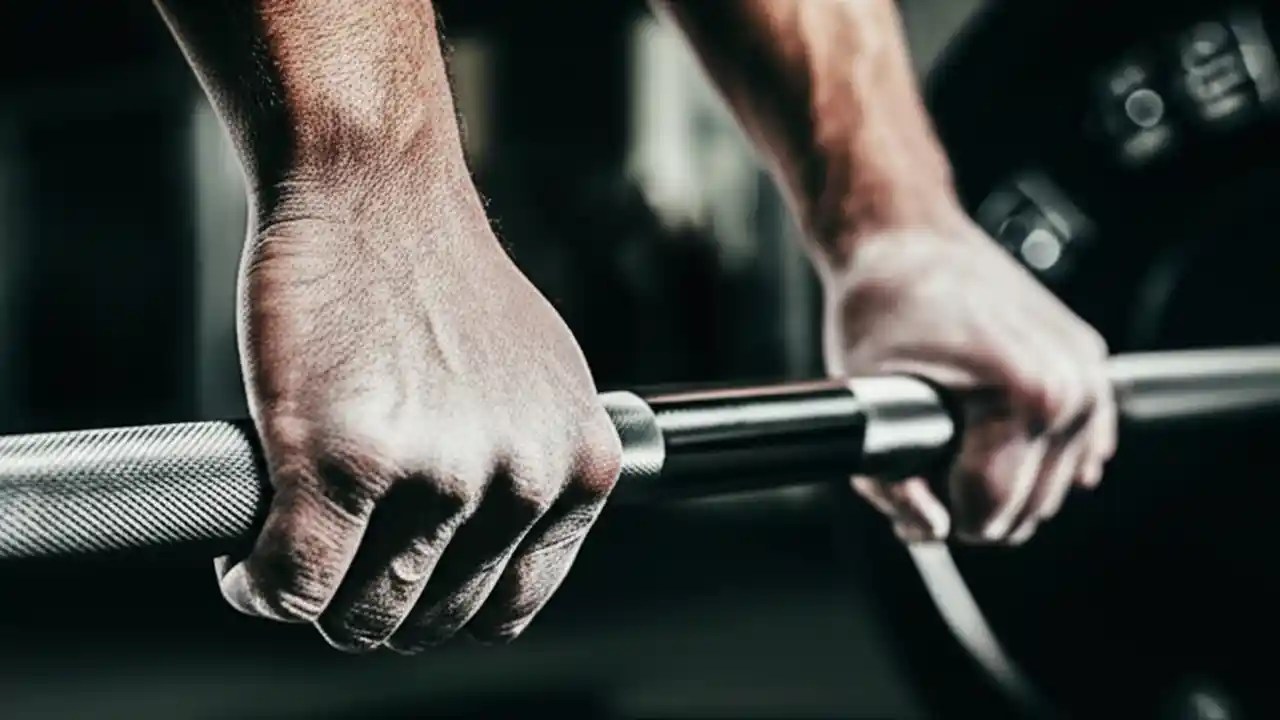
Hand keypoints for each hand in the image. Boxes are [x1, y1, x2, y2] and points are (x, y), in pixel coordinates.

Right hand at [218, 173, 621, 652]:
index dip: (437, 604)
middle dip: (369, 604)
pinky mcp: (343, 461)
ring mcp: (437, 475)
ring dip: (311, 599)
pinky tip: (244, 555)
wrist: (377, 190)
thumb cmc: (444, 280)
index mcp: (578, 469)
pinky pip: (292, 586)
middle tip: (331, 556)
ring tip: (289, 545)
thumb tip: (492, 545)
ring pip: (360, 617)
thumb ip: (529, 471)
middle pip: (429, 621)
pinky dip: (257, 586)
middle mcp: (521, 481)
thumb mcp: (538, 385)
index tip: (395, 577)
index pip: (506, 609)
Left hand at [822, 218, 1116, 544]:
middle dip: (968, 497)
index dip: (939, 512)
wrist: (905, 240)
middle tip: (923, 451)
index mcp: (1029, 397)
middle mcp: (1073, 389)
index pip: (991, 515)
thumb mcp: (865, 402)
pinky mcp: (1090, 366)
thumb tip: (929, 531)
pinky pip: (1074, 451)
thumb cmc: (881, 308)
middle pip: (1026, 511)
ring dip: (1000, 476)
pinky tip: (991, 427)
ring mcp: (1089, 377)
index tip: (912, 478)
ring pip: (1051, 490)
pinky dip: (1033, 454)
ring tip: (951, 428)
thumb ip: (891, 486)